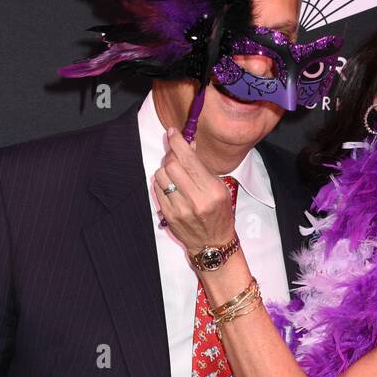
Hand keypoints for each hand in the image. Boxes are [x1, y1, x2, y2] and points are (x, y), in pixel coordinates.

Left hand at [151, 127, 235, 255]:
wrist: (213, 244)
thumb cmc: (219, 213)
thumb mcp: (219, 187)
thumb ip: (201, 167)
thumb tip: (187, 144)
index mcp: (211, 190)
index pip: (189, 159)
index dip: (178, 142)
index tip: (172, 132)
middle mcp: (195, 200)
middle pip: (171, 165)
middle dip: (171, 156)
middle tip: (176, 156)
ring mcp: (180, 209)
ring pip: (161, 176)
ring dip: (165, 170)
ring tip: (174, 174)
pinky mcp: (169, 216)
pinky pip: (157, 190)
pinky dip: (161, 184)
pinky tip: (171, 187)